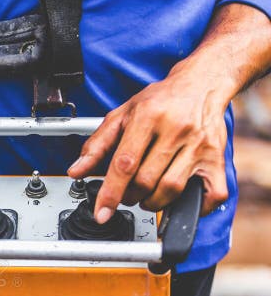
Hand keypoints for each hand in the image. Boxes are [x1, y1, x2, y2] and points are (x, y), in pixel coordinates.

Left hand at [67, 67, 229, 222]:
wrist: (202, 83)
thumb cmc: (160, 101)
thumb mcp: (121, 115)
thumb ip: (97, 144)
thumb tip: (77, 171)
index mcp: (148, 117)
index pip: (125, 163)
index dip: (110, 192)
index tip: (101, 212)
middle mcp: (176, 130)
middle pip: (146, 181)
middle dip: (129, 196)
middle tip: (127, 193)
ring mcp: (200, 145)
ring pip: (171, 190)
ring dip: (153, 202)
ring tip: (146, 195)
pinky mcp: (217, 157)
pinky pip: (211, 194)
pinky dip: (195, 206)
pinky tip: (180, 199)